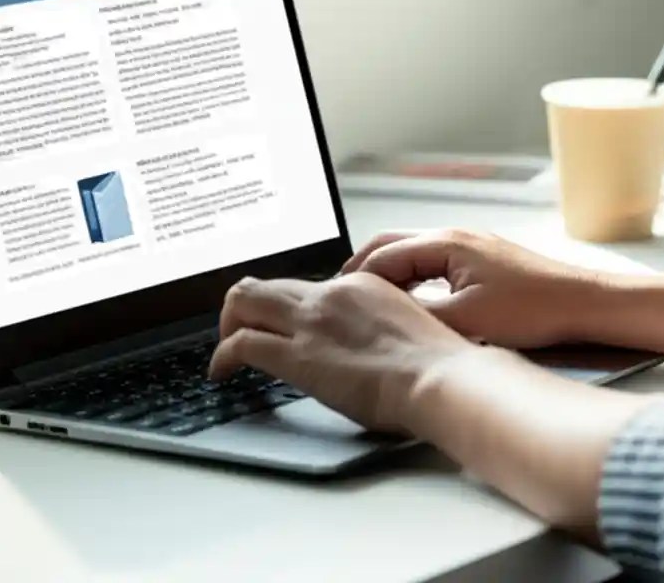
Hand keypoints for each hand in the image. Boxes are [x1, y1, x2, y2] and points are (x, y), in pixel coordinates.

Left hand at [209, 272, 473, 431]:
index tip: (282, 325)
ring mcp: (311, 321)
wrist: (441, 378)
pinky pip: (241, 344)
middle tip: (238, 332)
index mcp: (361, 285)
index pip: (306, 287)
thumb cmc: (437, 366)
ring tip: (225, 350)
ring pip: (244, 301)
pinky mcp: (297, 354)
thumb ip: (378, 326)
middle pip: (266, 285)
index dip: (285, 307)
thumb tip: (365, 343)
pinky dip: (223, 356)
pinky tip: (222, 372)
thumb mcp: (408, 327)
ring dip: (227, 325)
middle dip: (243, 309)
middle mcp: (331, 294)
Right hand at [342, 229, 604, 348]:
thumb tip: (384, 321)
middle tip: (339, 295)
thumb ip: (421, 317)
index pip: (383, 257)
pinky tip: (412, 303)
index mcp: (446, 243)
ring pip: (414, 254)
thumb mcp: (468, 321)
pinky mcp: (485, 263)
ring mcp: (472, 248)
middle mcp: (456, 237)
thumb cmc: (536, 309)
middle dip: (363, 269)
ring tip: (369, 302)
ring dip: (388, 274)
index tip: (335, 302)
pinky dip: (413, 279)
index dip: (355, 281)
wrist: (584, 305)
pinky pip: (435, 264)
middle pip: (392, 246)